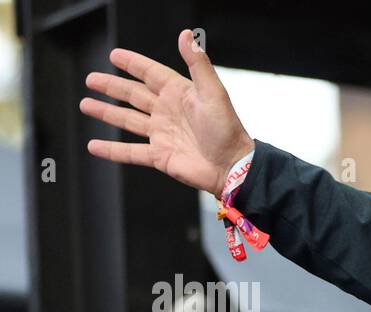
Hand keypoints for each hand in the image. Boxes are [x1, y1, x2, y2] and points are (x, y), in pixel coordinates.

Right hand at [81, 28, 253, 197]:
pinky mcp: (160, 156)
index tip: (114, 55)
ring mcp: (162, 134)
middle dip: (111, 86)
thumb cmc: (227, 130)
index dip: (133, 64)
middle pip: (133, 95)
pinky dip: (111, 150)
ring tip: (86, 104)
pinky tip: (93, 146)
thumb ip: (198, 64)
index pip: (150, 73)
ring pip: (127, 120)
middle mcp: (167, 112)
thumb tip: (186, 34)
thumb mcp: (213, 92)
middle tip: (91, 78)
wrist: (233, 167)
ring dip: (106, 112)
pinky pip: (130, 152)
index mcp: (179, 94)